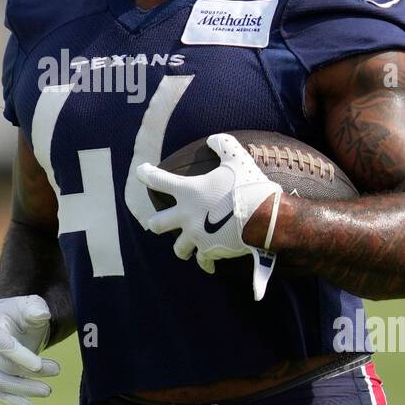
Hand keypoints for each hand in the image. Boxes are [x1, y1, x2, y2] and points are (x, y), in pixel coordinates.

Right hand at [0, 295, 60, 404]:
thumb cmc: (23, 312)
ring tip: (48, 391)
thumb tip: (42, 314)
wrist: (12, 321)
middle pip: (2, 367)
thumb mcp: (31, 305)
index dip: (21, 357)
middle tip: (57, 370)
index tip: (40, 366)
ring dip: (23, 391)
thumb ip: (36, 309)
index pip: (3, 345)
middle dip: (30, 373)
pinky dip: (13, 402)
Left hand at [136, 133, 282, 298]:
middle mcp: (186, 216)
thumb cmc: (248, 185)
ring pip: (178, 249)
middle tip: (156, 223)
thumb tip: (214, 139)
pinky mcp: (210, 251)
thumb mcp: (237, 158)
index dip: (146, 174)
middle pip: (157, 224)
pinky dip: (206, 263)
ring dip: (181, 248)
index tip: (141, 171)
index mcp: (188, 191)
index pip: (158, 180)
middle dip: (155, 223)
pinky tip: (208, 265)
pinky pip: (202, 261)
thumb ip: (223, 145)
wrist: (264, 217)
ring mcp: (196, 236)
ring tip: (185, 248)